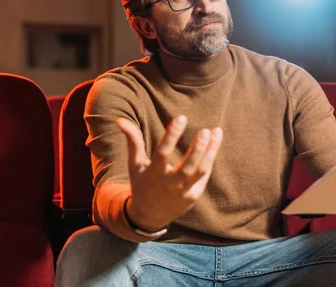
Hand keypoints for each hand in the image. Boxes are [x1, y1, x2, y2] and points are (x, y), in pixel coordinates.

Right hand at [115, 115, 222, 231]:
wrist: (149, 217)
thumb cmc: (142, 184)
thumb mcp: (135, 164)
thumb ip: (132, 141)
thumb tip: (119, 120)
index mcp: (153, 173)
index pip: (163, 152)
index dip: (172, 135)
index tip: (181, 117)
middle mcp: (169, 184)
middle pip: (187, 166)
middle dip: (197, 148)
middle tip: (205, 131)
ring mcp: (183, 191)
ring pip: (200, 170)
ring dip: (210, 151)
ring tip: (216, 131)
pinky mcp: (193, 195)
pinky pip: (204, 174)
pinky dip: (210, 158)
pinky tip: (215, 142)